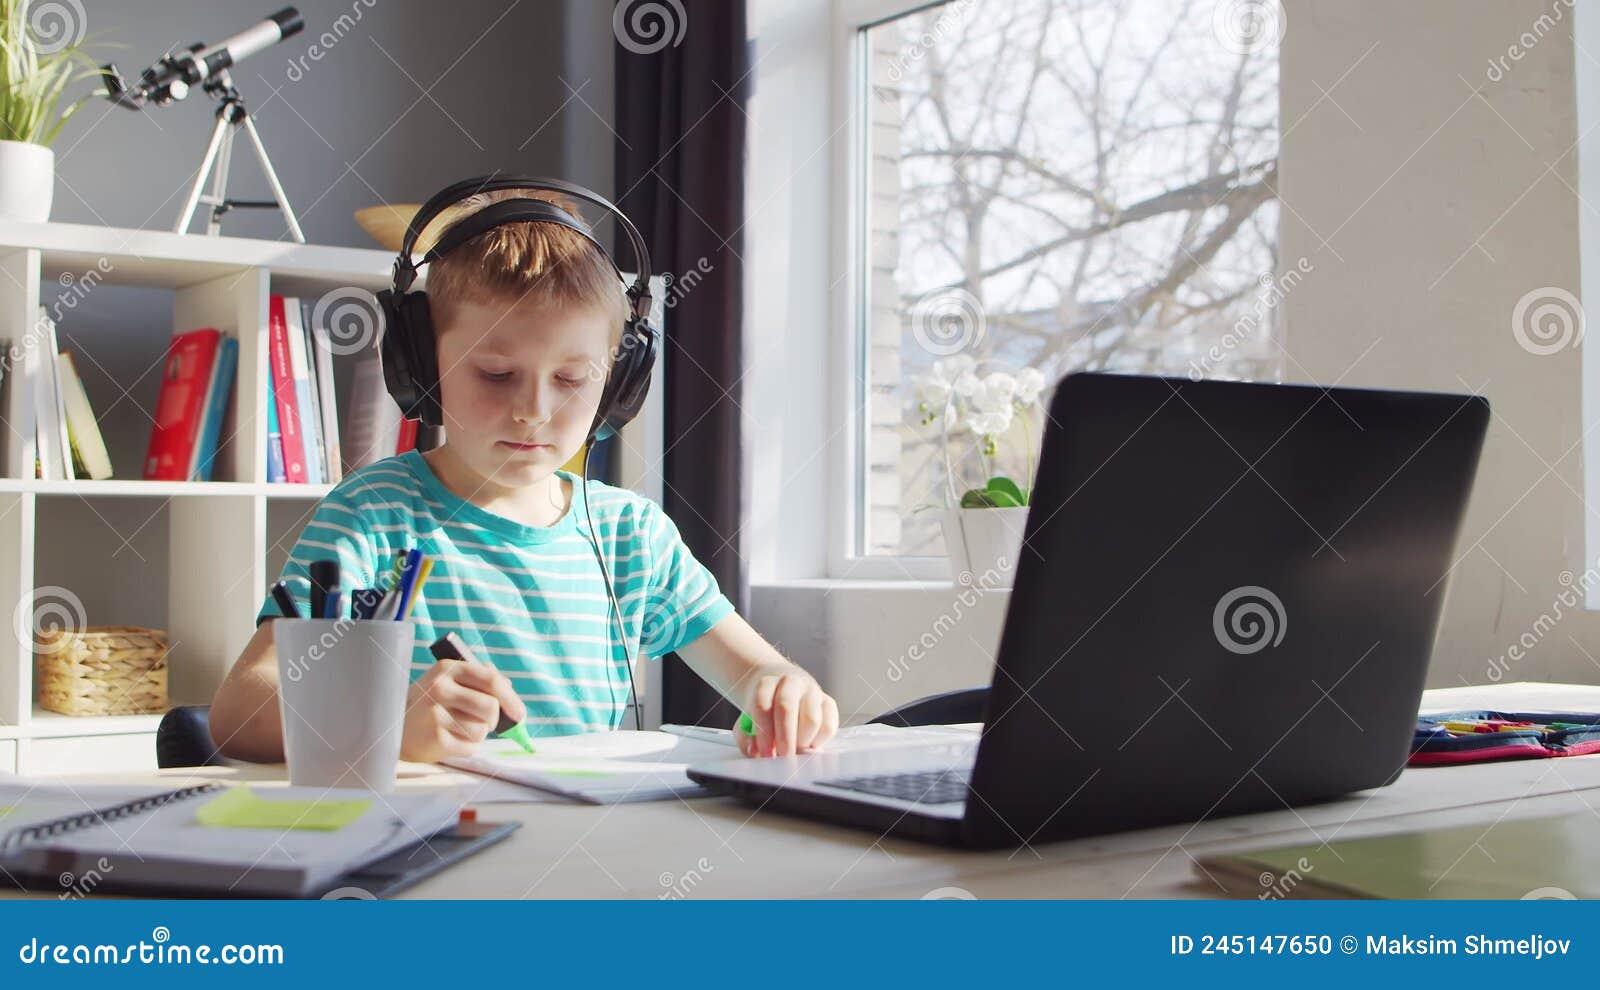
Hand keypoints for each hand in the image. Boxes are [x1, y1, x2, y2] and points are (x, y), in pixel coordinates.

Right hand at [400, 659, 526, 763]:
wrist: (392, 729)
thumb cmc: (428, 705)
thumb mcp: (448, 683)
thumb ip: (479, 680)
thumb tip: (509, 688)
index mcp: (447, 668)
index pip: (491, 679)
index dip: (511, 698)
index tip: (520, 714)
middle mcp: (439, 687)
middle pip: (491, 707)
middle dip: (493, 720)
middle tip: (483, 723)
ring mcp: (434, 713)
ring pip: (482, 730)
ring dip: (476, 734)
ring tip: (455, 729)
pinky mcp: (434, 737)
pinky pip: (470, 747)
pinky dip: (465, 748)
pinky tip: (447, 740)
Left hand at [738, 670, 838, 757]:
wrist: (780, 689)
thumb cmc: (764, 711)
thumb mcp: (748, 721)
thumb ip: (747, 739)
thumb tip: (755, 752)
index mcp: (766, 684)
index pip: (762, 705)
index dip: (763, 732)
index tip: (764, 753)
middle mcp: (790, 683)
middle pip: (786, 708)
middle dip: (784, 738)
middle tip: (783, 758)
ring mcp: (812, 691)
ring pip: (811, 719)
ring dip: (802, 741)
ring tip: (794, 750)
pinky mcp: (828, 703)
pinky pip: (829, 726)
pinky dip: (819, 741)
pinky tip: (808, 744)